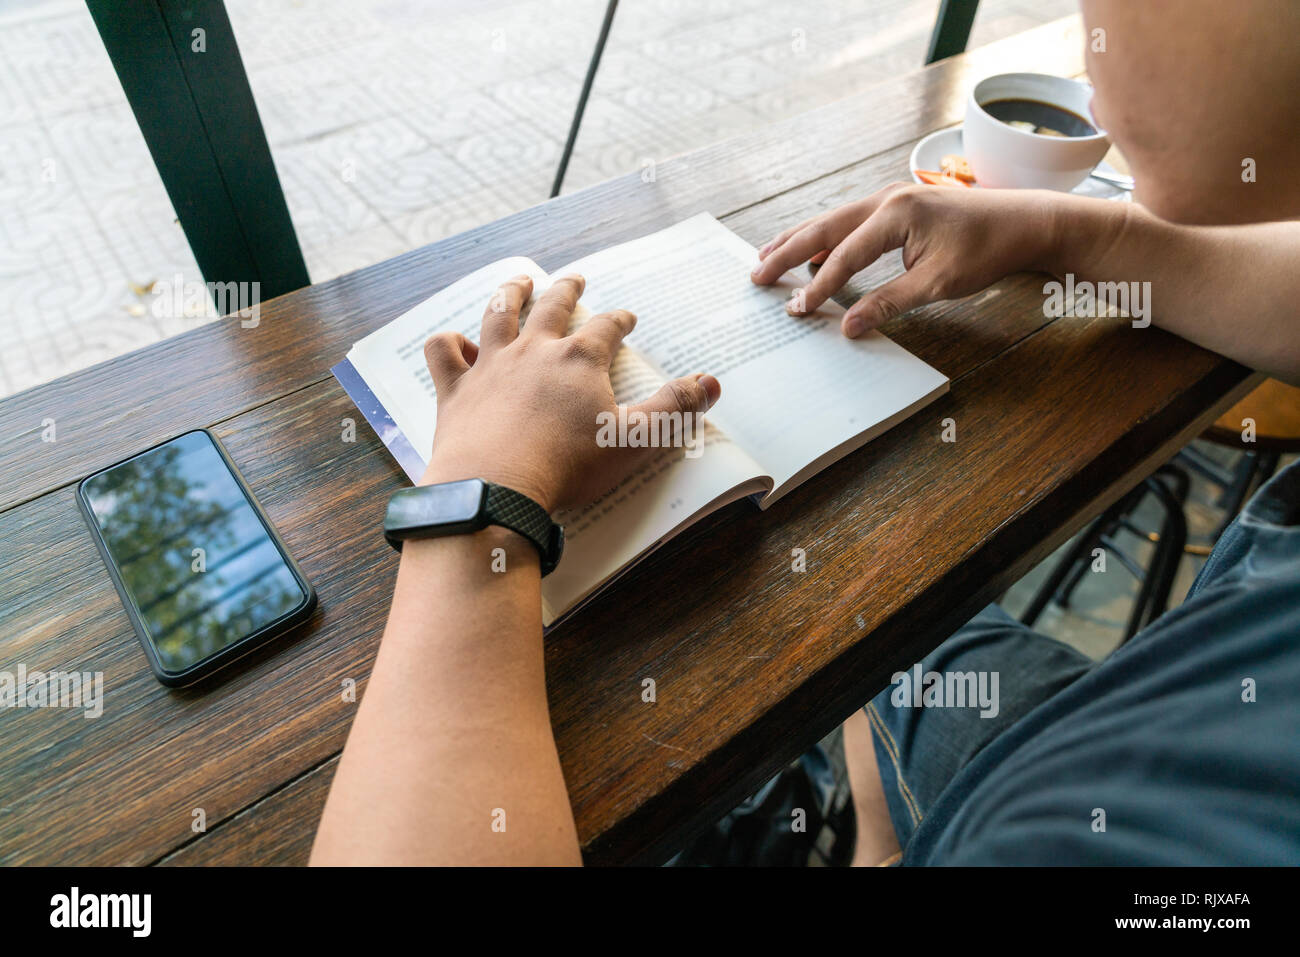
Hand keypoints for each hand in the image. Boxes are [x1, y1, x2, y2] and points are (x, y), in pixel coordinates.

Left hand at [419, 274, 720, 512]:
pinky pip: (445, 353)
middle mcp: (534, 351)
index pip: (606, 329)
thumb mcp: (635, 440)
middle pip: (552, 307)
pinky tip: (456, 344)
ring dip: (509, 293)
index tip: (627, 317)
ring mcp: (490, 366)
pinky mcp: (455, 389)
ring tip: (518, 281)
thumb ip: (674, 409)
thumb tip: (711, 382)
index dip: (619, 320)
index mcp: (579, 360)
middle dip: (567, 291)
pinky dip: (449, 344)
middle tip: (575, 280)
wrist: (496, 487)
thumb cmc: (568, 465)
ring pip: (498, 314)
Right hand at [750, 183, 1070, 337]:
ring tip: (768, 257)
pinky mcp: (897, 207)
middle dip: (788, 253)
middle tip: (756, 276)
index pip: (843, 255)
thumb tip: (848, 326)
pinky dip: (824, 237)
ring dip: (799, 240)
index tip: (796, 310)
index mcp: (895, 213)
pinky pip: (849, 222)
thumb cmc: (988, 249)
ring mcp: (890, 199)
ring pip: (832, 221)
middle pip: (824, 227)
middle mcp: (885, 199)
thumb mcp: (938, 283)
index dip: (817, 285)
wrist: (1026, 221)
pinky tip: (810, 250)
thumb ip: (889, 303)